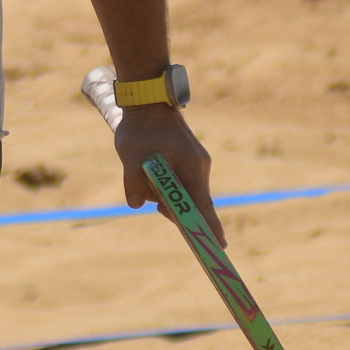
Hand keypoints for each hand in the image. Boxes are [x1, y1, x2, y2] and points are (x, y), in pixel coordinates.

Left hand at [115, 104, 225, 246]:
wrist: (148, 99)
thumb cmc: (140, 127)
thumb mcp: (130, 154)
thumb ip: (133, 180)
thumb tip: (134, 205)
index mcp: (191, 167)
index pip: (203, 207)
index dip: (210, 229)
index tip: (219, 250)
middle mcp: (199, 168)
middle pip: (192, 203)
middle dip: (173, 209)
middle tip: (157, 205)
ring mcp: (195, 164)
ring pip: (183, 193)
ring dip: (164, 195)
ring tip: (144, 175)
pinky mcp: (187, 161)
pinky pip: (179, 183)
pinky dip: (166, 185)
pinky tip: (148, 172)